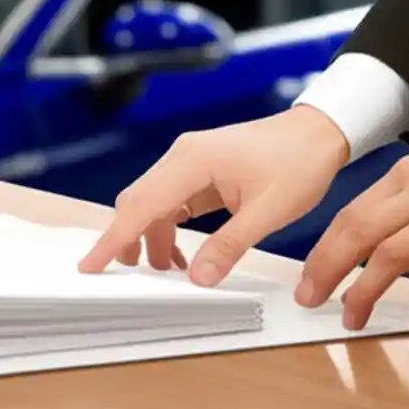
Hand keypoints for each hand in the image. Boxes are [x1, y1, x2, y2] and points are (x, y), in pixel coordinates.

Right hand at [79, 106, 349, 285]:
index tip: (90, 264)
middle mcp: (181, 157)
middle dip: (126, 240)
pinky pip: (171, 200)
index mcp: (192, 161)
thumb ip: (230, 244)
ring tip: (166, 270)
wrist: (318, 131)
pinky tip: (180, 251)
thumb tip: (199, 277)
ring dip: (151, 236)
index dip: (113, 239)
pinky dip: (168, 226)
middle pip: (137, 202)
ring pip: (152, 203)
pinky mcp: (198, 169)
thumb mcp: (269, 211)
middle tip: (124, 278)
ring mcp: (188, 161)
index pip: (140, 205)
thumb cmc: (299, 161)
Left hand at [297, 139, 408, 331]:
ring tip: (351, 317)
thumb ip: (398, 205)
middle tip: (310, 299)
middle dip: (327, 270)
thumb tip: (359, 240)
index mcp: (404, 177)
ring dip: (364, 292)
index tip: (307, 276)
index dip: (322, 250)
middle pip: (358, 233)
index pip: (348, 215)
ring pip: (392, 257)